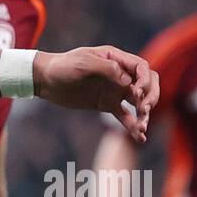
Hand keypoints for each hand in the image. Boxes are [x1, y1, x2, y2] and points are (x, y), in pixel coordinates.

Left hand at [34, 46, 158, 143]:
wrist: (46, 80)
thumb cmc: (63, 66)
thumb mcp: (83, 63)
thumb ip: (107, 69)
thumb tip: (128, 82)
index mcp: (116, 59)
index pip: (141, 68)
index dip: (145, 80)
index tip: (138, 92)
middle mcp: (119, 74)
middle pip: (147, 84)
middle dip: (151, 96)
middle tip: (143, 109)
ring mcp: (115, 90)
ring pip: (139, 102)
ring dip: (145, 114)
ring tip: (142, 128)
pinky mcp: (108, 105)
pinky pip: (126, 116)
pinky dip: (133, 126)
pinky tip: (140, 138)